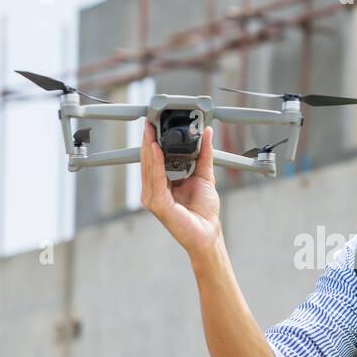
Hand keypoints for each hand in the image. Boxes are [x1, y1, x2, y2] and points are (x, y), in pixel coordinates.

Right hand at [139, 123, 221, 259]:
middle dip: (148, 140)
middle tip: (149, 122)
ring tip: (150, 131)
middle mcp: (154, 191)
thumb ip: (204, 154)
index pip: (153, 159)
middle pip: (148, 161)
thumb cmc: (204, 212)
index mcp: (161, 184)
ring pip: (149, 168)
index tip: (154, 124)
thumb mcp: (205, 175)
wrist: (208, 234)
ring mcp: (153, 199)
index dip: (153, 141)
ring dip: (149, 148)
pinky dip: (156, 163)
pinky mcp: (159, 205)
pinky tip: (156, 150)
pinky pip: (156, 180)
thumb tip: (207, 134)